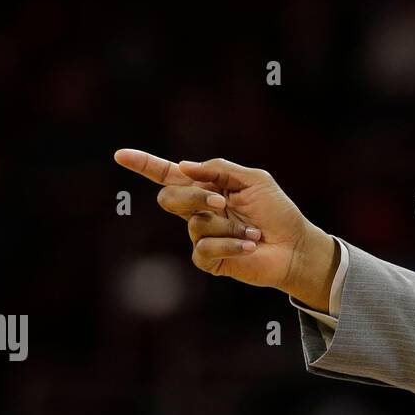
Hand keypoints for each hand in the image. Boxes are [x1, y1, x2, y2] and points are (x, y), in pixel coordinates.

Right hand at [113, 149, 337, 310]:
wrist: (294, 245)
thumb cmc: (276, 211)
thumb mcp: (254, 180)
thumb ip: (219, 169)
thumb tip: (183, 166)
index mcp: (207, 188)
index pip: (169, 176)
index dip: (144, 165)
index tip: (120, 155)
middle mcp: (198, 211)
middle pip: (170, 197)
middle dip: (196, 197)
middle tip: (223, 202)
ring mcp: (201, 236)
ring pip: (195, 223)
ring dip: (229, 225)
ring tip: (252, 231)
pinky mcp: (208, 259)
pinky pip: (203, 248)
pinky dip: (231, 244)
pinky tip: (250, 245)